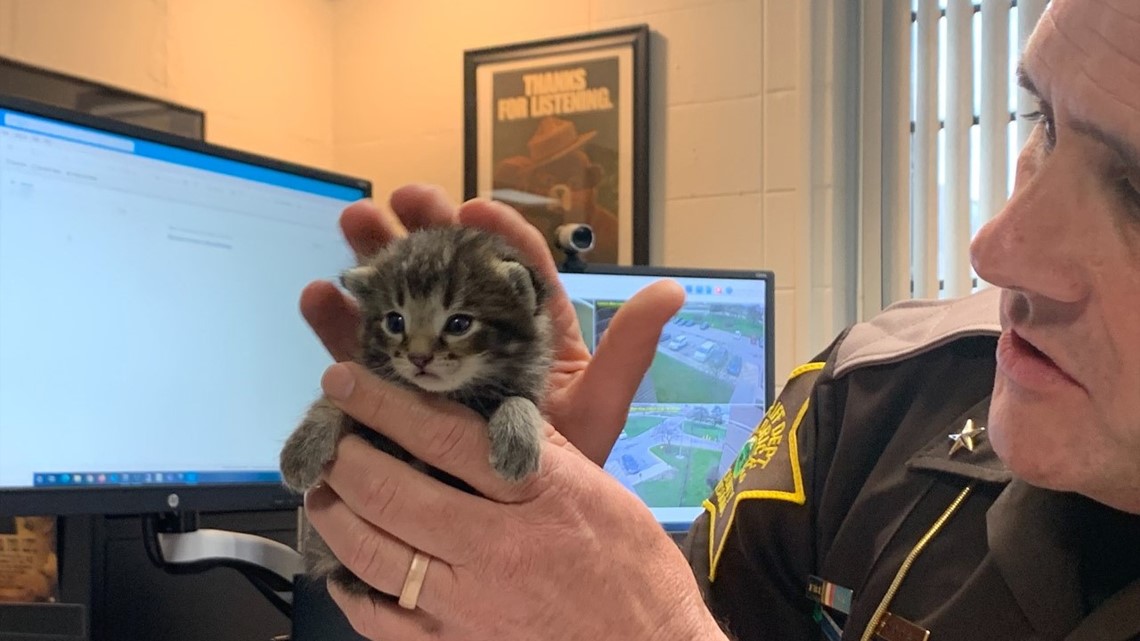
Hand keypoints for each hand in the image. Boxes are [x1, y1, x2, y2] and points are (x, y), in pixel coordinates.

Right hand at [299, 185, 683, 463]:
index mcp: (525, 330)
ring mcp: (429, 356)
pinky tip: (320, 295)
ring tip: (354, 221)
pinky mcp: (392, 388)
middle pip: (448, 267)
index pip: (512, 267)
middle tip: (405, 198)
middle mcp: (471, 333)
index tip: (476, 208)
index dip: (496, 233)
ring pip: (400, 296)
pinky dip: (339, 322)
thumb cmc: (564, 465)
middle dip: (426, 228)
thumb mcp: (599, 405)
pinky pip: (363, 351)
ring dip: (376, 257)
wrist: (514, 525)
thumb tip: (672, 289)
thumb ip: (628, 350)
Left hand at [305, 362, 725, 640]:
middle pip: (391, 492)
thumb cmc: (633, 566)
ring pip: (373, 554)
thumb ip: (538, 449)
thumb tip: (485, 407)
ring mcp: (468, 602)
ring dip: (336, 515)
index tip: (344, 378)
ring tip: (323, 490)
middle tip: (325, 437)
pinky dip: (351, 592)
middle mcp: (493, 545)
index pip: (440, 435)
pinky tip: (341, 571)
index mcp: (534, 493)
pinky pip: (381, 622)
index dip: (383, 403)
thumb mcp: (598, 488)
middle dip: (344, 457)